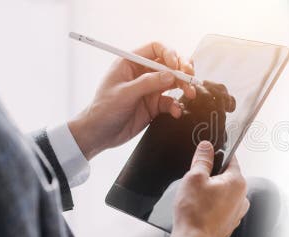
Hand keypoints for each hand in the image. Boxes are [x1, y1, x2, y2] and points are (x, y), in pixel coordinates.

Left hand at [69, 42, 199, 158]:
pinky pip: (171, 101)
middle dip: (182, 69)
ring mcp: (150, 89)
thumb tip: (170, 75)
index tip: (177, 66)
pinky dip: (177, 106)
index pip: (156, 49)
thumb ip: (148, 83)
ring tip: (190, 94)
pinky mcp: (154, 104)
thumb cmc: (103, 110)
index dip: (169, 54)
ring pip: (174, 81)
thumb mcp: (124, 94)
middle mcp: (142, 73)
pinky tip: (176, 112)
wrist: (99, 134)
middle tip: (190, 78)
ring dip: (184, 86)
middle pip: (169, 64)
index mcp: (130, 63)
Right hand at [171, 141, 249, 236]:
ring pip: (224, 191)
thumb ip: (202, 159)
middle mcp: (242, 196)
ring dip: (212, 191)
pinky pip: (222, 206)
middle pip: (227, 175)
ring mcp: (237, 210)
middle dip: (212, 175)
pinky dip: (213, 204)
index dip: (217, 153)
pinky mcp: (230, 221)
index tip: (209, 153)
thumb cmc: (195, 214)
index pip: (231, 158)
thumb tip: (206, 147)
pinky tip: (201, 209)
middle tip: (197, 181)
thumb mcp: (194, 178)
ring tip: (197, 198)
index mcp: (237, 182)